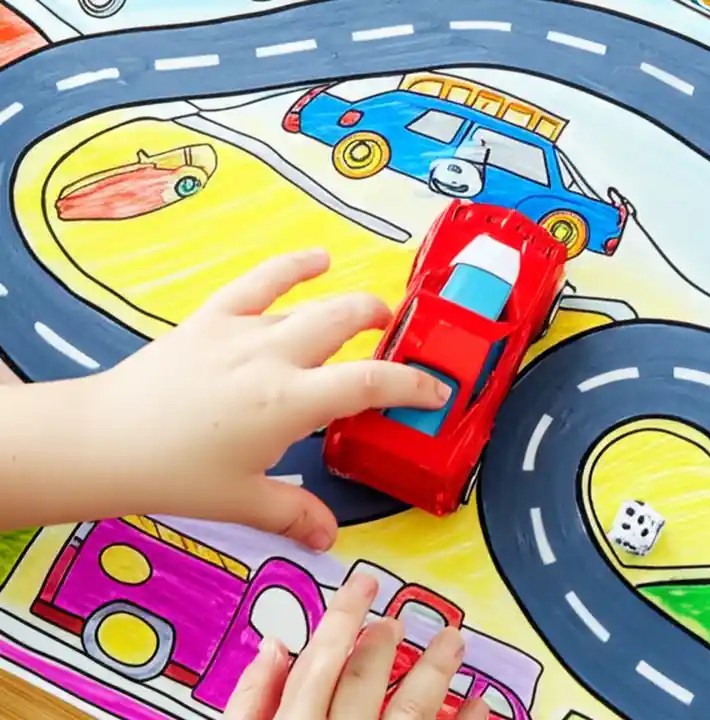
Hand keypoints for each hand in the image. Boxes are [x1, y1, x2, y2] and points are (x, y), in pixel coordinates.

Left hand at [81, 249, 450, 549]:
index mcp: (290, 403)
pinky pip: (259, 282)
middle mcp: (274, 358)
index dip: (412, 384)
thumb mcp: (242, 500)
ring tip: (372, 310)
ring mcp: (243, 332)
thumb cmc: (173, 472)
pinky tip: (316, 258)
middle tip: (399, 341)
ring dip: (349, 302)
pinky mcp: (212, 319)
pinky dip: (291, 267)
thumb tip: (327, 538)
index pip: (371, 383)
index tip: (435, 390)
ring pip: (311, 302)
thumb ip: (294, 513)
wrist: (103, 440)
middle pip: (347, 322)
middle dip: (383, 327)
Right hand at [225, 574, 487, 719]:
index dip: (341, 620)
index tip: (362, 586)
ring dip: (434, 672)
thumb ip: (250, 701)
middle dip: (384, 645)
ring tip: (454, 642)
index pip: (316, 667)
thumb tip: (272, 647)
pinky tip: (479, 702)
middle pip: (362, 685)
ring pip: (408, 712)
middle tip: (400, 618)